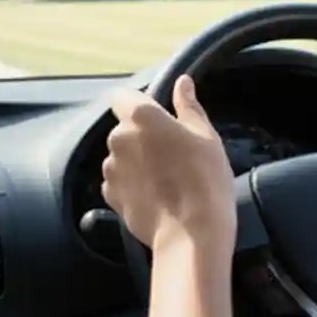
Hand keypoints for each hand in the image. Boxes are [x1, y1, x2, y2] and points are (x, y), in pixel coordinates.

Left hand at [103, 76, 234, 254]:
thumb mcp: (206, 136)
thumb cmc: (205, 178)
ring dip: (136, 161)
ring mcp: (111, 170)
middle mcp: (118, 138)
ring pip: (122, 156)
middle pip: (125, 128)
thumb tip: (182, 83)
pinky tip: (155, 196)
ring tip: (165, 178)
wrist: (191, 233)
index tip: (157, 114)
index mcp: (141, 117)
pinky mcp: (110, 196)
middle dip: (142, 136)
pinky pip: (119, 182)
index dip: (137, 102)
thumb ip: (188, 106)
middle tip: (172, 152)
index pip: (122, 95)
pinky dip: (132, 184)